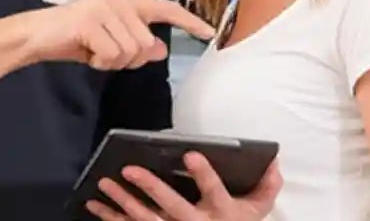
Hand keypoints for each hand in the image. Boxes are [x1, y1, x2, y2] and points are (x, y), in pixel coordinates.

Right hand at [24, 0, 215, 69]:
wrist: (39, 33)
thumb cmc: (74, 36)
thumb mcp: (112, 39)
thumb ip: (138, 42)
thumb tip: (160, 49)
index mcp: (127, 0)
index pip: (166, 9)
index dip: (189, 22)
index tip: (209, 32)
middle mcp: (119, 0)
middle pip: (147, 44)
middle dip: (130, 59)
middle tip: (107, 54)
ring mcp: (105, 9)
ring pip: (131, 51)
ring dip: (113, 61)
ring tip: (96, 51)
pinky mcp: (92, 22)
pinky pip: (113, 55)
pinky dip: (101, 63)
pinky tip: (88, 53)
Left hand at [85, 152, 281, 220]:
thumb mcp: (256, 210)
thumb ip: (267, 186)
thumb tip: (275, 160)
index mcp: (222, 212)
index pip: (215, 191)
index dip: (204, 174)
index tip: (190, 154)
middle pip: (172, 206)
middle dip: (151, 187)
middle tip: (129, 169)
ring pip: (147, 219)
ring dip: (123, 202)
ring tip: (104, 182)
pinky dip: (111, 217)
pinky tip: (94, 204)